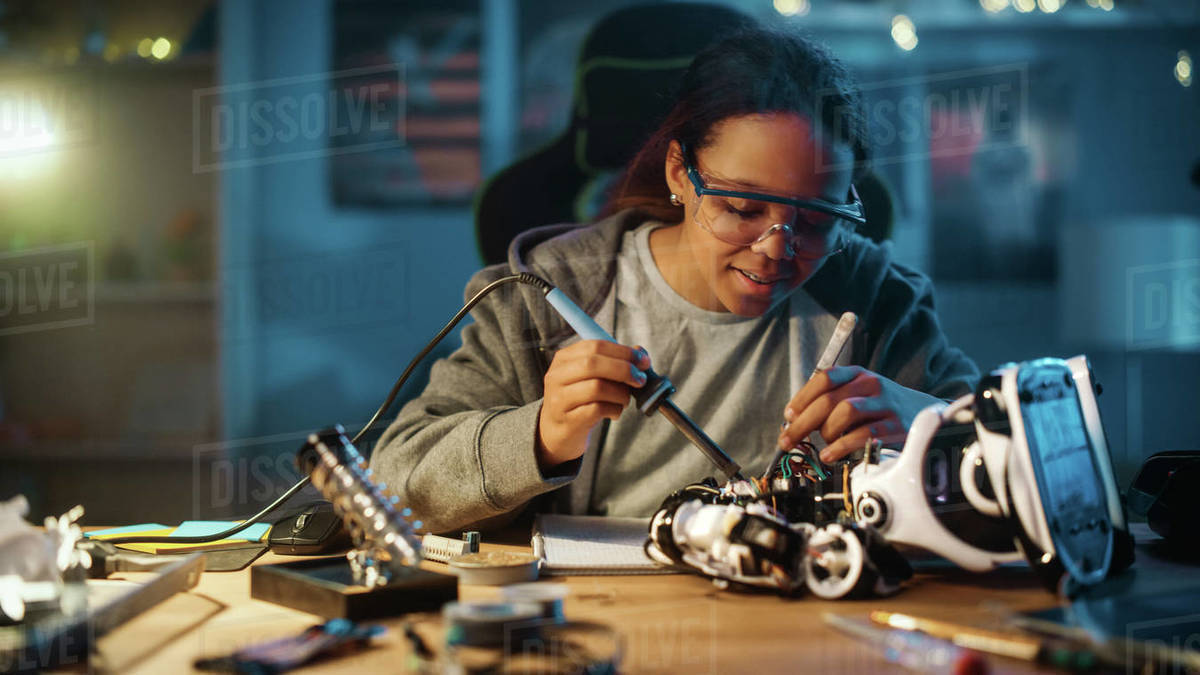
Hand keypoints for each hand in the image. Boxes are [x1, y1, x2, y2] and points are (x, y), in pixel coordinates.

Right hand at [536, 340, 651, 469]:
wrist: (560, 430)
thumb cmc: (581, 399)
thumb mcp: (594, 376)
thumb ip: (615, 361)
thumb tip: (640, 353)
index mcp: (564, 358)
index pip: (595, 346)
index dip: (623, 352)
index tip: (643, 361)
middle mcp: (557, 376)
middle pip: (593, 364)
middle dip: (624, 370)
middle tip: (640, 380)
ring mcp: (559, 398)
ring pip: (597, 387)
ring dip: (621, 394)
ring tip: (625, 400)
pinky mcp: (567, 419)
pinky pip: (597, 409)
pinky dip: (614, 410)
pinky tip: (614, 413)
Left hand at [777, 365, 938, 463]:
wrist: (924, 413)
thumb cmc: (881, 407)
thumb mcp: (858, 395)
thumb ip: (829, 404)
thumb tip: (795, 422)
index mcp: (857, 374)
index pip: (825, 378)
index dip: (802, 397)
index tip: (788, 415)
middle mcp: (871, 385)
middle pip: (829, 399)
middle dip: (803, 423)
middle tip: (788, 440)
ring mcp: (885, 405)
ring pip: (846, 413)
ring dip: (827, 432)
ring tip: (824, 445)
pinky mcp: (895, 427)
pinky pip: (864, 435)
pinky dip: (842, 447)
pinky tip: (831, 455)